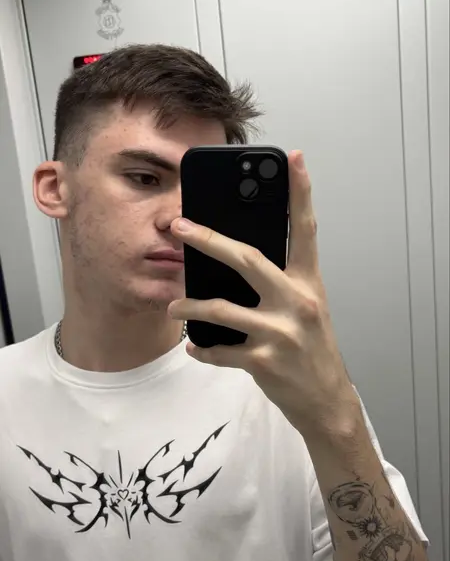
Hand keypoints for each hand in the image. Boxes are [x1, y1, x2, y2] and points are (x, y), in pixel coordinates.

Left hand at [169, 151, 358, 435]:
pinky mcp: (265, 362)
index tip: (295, 159)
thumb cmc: (314, 351)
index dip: (301, 194)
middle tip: (178, 226)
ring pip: (222, 307)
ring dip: (190, 305)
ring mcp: (281, 333)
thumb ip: (281, 283)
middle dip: (208, 239)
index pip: (305, 230)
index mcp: (308, 284)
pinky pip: (220, 350)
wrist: (327, 401)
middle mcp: (296, 302)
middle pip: (247, 258)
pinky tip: (195, 346)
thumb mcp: (307, 310)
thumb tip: (237, 261)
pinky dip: (203, 349)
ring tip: (174, 306)